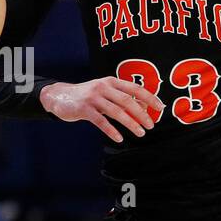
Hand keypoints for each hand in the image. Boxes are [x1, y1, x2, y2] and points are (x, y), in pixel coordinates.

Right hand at [39, 77, 163, 141]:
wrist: (60, 96)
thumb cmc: (87, 96)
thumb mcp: (104, 92)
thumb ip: (121, 98)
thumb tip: (144, 108)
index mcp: (111, 81)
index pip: (135, 88)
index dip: (149, 97)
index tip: (160, 107)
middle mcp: (103, 87)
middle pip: (128, 101)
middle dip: (142, 114)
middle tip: (151, 125)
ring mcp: (93, 97)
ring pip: (117, 112)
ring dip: (131, 123)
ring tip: (140, 133)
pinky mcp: (84, 109)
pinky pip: (101, 121)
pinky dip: (111, 131)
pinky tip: (119, 138)